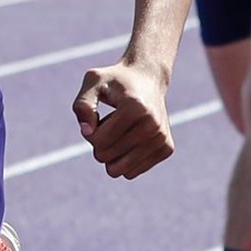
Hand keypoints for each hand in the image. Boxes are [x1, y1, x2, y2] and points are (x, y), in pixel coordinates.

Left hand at [72, 62, 174, 178]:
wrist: (148, 78)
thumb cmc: (115, 81)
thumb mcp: (93, 82)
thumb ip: (83, 105)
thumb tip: (87, 132)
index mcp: (135, 107)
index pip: (98, 140)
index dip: (89, 132)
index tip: (96, 117)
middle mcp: (152, 125)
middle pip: (107, 156)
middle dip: (99, 144)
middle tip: (108, 124)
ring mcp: (162, 138)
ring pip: (121, 170)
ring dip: (112, 153)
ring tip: (119, 131)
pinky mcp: (167, 148)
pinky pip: (132, 172)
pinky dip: (125, 159)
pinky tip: (131, 138)